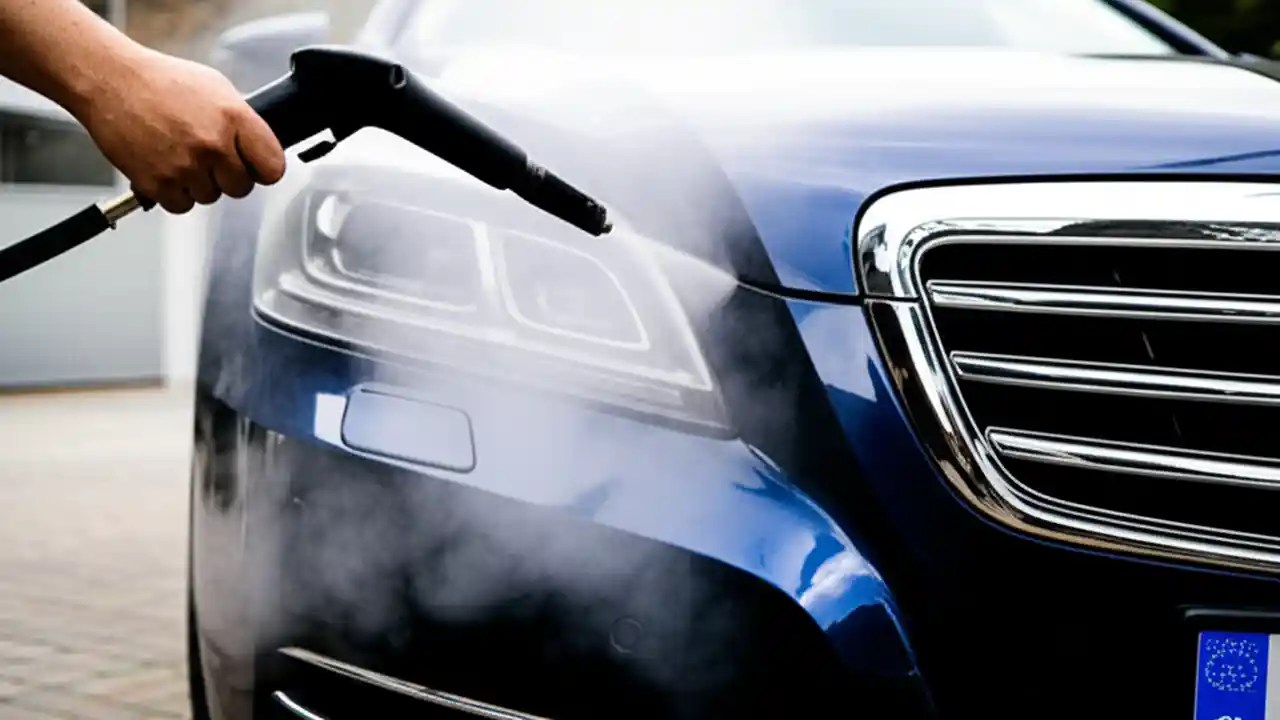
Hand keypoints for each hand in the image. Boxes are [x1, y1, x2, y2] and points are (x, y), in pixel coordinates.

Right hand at [74, 48, 285, 213]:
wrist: (109, 81)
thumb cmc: (160, 81)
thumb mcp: (216, 89)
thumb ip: (242, 122)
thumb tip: (257, 149)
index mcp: (233, 118)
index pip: (273, 167)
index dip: (263, 168)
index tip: (254, 167)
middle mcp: (211, 145)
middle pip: (241, 188)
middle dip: (228, 176)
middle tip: (208, 157)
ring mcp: (184, 166)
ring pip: (209, 197)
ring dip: (198, 183)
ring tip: (180, 154)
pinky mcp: (156, 183)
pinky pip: (180, 205)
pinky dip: (174, 192)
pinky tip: (166, 167)